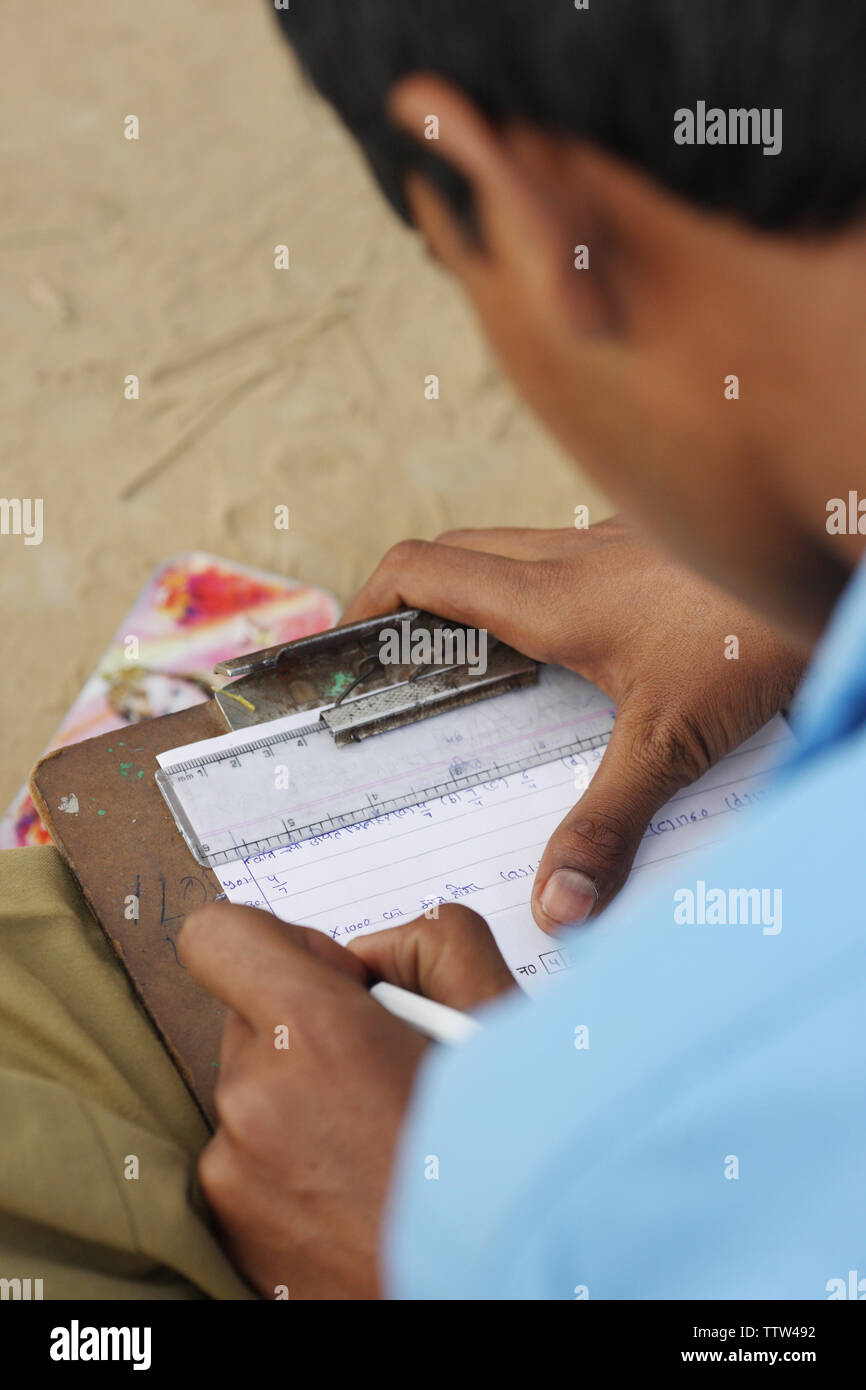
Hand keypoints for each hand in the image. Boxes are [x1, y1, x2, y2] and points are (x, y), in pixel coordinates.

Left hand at [179, 902, 510, 1299]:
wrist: (500, 1288)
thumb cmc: (506, 1160)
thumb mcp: (500, 1021)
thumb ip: (436, 944)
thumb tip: (373, 952)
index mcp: (312, 1033)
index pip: (218, 936)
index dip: (279, 946)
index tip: (335, 984)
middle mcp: (254, 1100)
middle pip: (249, 1021)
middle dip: (311, 1033)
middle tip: (389, 1077)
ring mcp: (235, 1177)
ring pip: (254, 1097)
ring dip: (306, 1105)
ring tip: (384, 1147)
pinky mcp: (234, 1234)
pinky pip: (249, 1166)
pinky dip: (297, 1167)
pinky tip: (362, 1192)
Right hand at [342, 518, 806, 929]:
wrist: (835, 561)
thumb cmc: (755, 634)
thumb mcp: (672, 742)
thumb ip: (607, 824)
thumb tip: (554, 907)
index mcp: (550, 600)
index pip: (421, 571)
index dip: (365, 602)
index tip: (342, 647)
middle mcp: (571, 557)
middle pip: (453, 553)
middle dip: (408, 598)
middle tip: (396, 662)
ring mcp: (613, 542)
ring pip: (510, 548)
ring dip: (474, 590)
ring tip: (471, 661)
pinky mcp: (652, 547)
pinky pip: (566, 554)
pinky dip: (536, 588)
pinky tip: (573, 645)